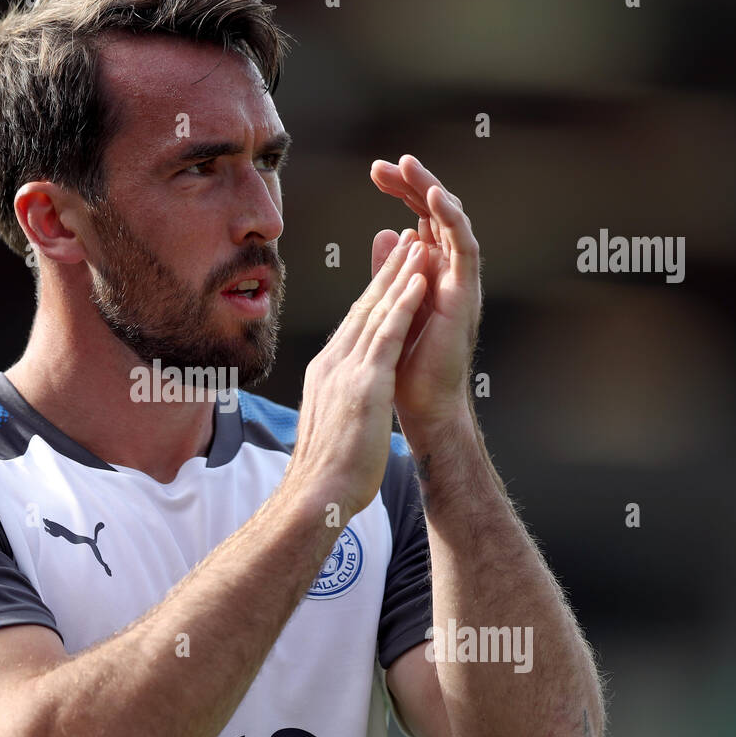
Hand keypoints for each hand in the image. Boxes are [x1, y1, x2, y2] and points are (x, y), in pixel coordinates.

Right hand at [285, 236, 428, 519]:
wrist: (317, 494)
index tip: (388, 272)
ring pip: (376, 312)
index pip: (352, 325)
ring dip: (399, 276)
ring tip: (417, 247)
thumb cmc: (327, 473)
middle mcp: (333, 364)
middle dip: (386, 273)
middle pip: (363, 308)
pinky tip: (418, 282)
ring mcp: (347, 371)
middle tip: (405, 242)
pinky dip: (403, 305)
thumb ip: (339, 405)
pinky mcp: (365, 384)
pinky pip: (388, 335)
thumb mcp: (331, 426)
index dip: (372, 294)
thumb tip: (346, 404)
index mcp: (326, 373)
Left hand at [369, 155, 482, 433]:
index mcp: (429, 269)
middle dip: (412, 184)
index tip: (376, 172)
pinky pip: (465, 246)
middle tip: (385, 165)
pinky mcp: (466, 292)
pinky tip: (434, 199)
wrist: (421, 401)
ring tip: (409, 167)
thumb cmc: (405, 362)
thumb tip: (386, 232)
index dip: (401, 191)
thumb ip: (389, 269)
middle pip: (436, 212)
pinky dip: (452, 220)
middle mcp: (448, 269)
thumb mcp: (390, 304)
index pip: (419, 215)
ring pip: (453, 222)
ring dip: (431, 191)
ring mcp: (460, 278)